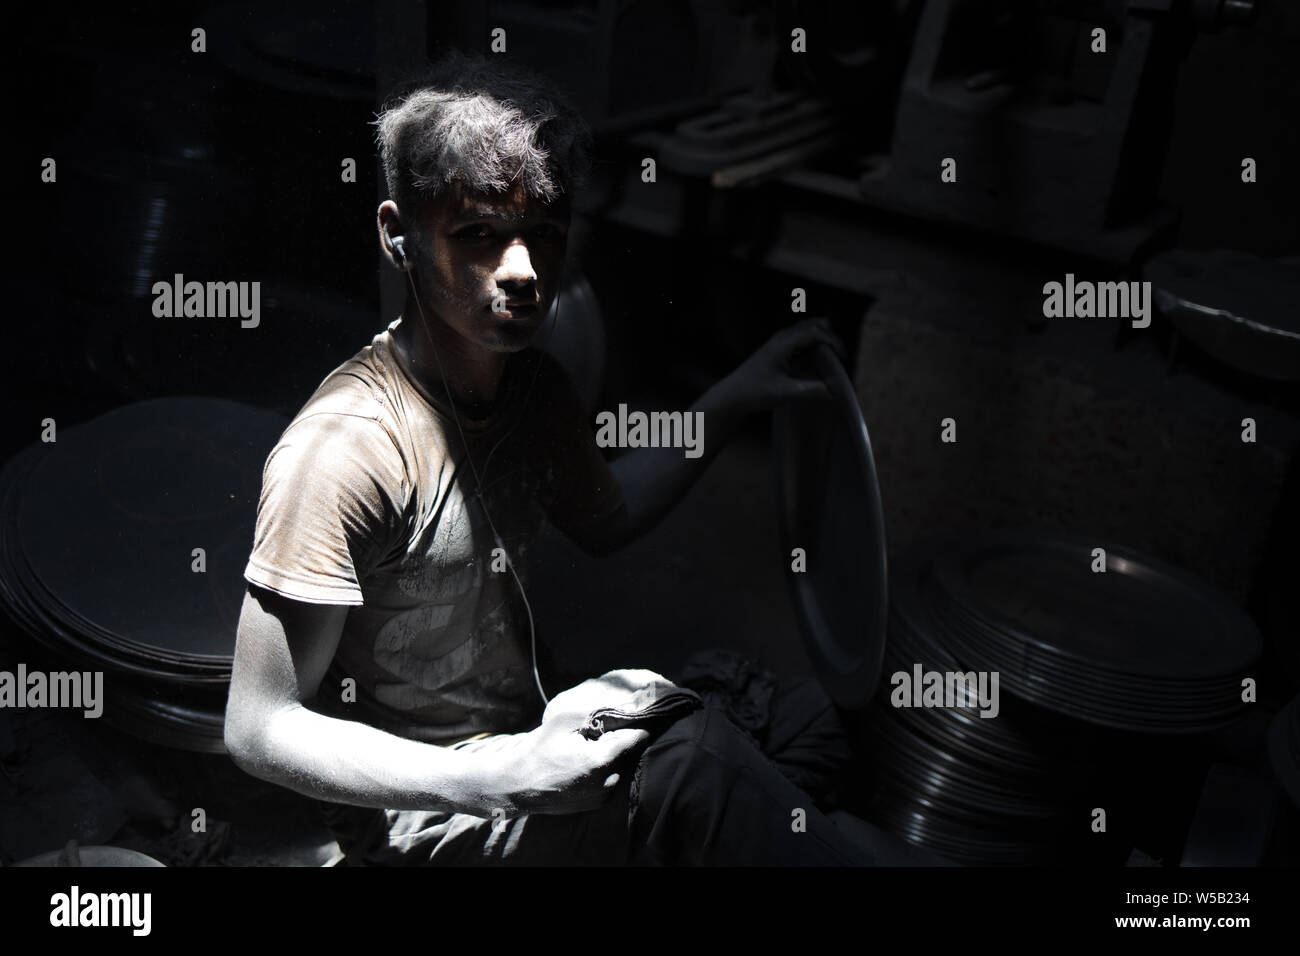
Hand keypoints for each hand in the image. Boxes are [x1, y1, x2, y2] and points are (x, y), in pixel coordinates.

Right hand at [482, 719, 651, 816]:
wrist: (518, 785)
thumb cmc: (540, 749)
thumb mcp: (564, 721)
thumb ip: (597, 711)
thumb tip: (626, 704)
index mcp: (601, 761)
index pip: (637, 737)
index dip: (637, 722)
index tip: (635, 713)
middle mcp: (607, 782)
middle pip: (629, 752)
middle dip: (622, 737)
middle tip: (606, 727)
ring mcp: (602, 796)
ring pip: (621, 767)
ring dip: (613, 755)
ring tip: (593, 745)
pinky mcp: (596, 804)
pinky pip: (610, 780)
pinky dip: (605, 769)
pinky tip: (586, 761)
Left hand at [728, 318, 845, 412]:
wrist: (733, 395)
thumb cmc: (755, 391)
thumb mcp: (785, 393)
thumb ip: (811, 390)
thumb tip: (834, 391)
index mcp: (783, 343)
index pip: (815, 332)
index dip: (833, 341)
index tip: (843, 357)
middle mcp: (782, 338)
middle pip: (812, 325)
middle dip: (829, 336)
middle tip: (840, 354)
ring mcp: (779, 343)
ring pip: (806, 331)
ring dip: (821, 340)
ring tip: (832, 357)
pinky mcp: (777, 350)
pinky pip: (800, 341)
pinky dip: (813, 346)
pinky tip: (817, 362)